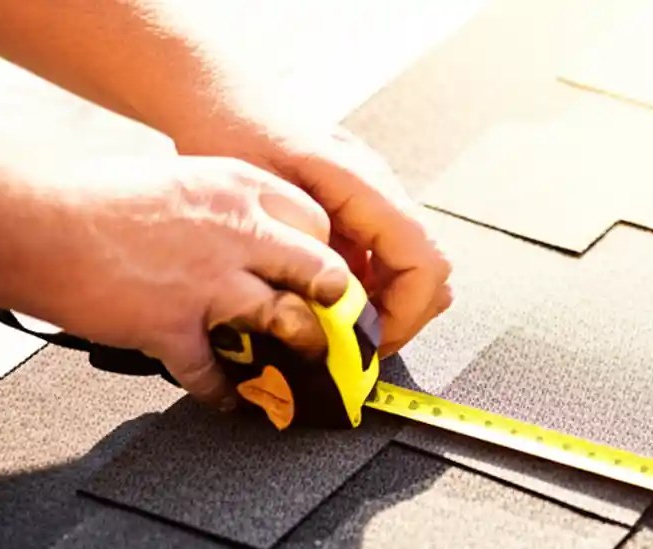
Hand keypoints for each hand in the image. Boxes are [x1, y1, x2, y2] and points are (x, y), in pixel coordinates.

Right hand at [33, 154, 350, 409]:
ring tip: (298, 365)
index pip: (316, 222)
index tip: (327, 276)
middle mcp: (236, 232)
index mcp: (238, 188)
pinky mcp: (174, 325)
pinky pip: (215, 373)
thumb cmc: (96, 200)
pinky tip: (227, 400)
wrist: (32, 223)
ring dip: (298, 350)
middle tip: (339, 327)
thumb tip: (255, 236)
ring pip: (288, 322)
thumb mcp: (181, 181)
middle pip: (323, 272)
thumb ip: (225, 209)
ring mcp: (209, 281)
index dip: (327, 253)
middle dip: (336, 305)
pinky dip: (224, 394)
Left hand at [171, 120, 452, 356]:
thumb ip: (303, 250)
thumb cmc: (229, 135)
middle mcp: (382, 188)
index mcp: (364, 185)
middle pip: (432, 271)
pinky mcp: (363, 206)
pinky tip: (327, 297)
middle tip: (355, 346)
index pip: (424, 262)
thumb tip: (333, 311)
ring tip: (339, 326)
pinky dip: (370, 288)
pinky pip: (388, 256)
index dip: (406, 313)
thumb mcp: (257, 196)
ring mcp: (376, 197)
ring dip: (387, 305)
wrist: (220, 97)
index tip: (368, 343)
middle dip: (402, 317)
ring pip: (415, 267)